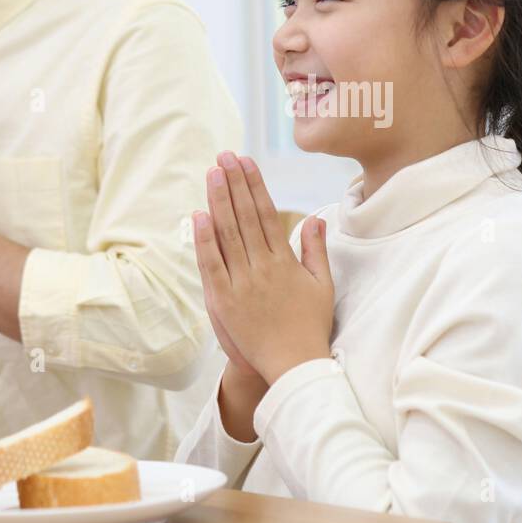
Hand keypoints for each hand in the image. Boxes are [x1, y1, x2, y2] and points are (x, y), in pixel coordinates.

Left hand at [193, 151, 333, 385]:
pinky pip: (212, 265)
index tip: (247, 162)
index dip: (255, 185)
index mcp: (286, 261)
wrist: (293, 366)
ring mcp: (242, 284)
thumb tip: (314, 218)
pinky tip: (199, 215)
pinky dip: (205, 240)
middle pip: (245, 216)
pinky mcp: (224, 302)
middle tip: (224, 156)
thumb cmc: (310, 326)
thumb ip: (315, 250)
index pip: (267, 213)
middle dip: (234, 183)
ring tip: (212, 173)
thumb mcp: (322, 285)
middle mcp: (263, 267)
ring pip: (228, 235)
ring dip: (219, 201)